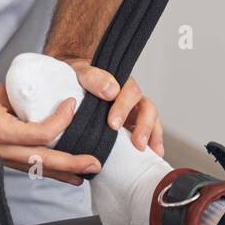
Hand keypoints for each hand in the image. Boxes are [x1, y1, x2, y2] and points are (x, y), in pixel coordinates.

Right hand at [0, 73, 102, 184]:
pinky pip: (18, 166)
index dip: (60, 121)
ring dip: (58, 173)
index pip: (38, 134)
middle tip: (93, 164)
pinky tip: (52, 170)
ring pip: (31, 170)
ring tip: (81, 176)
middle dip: (70, 165)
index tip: (70, 105)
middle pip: (40, 162)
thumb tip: (39, 102)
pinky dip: (38, 168)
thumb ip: (17, 99)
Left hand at [50, 56, 164, 155]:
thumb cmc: (75, 78)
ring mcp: (131, 110)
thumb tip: (112, 90)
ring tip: (147, 151)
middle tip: (136, 143)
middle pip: (146, 107)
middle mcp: (129, 96)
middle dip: (143, 126)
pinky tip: (155, 154)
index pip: (130, 91)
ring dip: (151, 135)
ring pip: (150, 119)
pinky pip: (147, 131)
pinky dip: (153, 141)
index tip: (113, 124)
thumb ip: (93, 77)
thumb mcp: (79, 71)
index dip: (124, 107)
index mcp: (119, 81)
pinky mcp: (130, 124)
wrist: (68, 84)